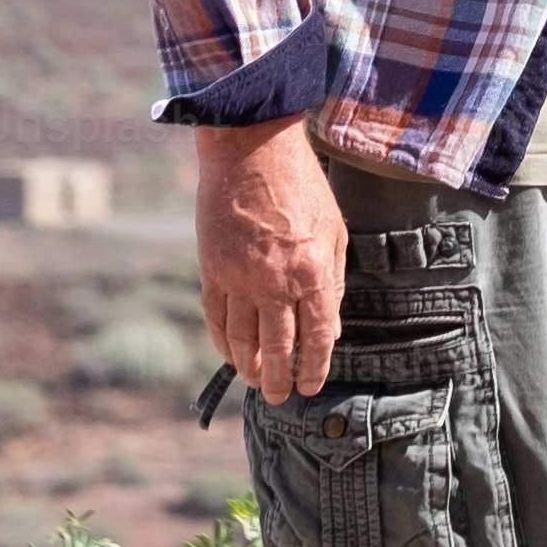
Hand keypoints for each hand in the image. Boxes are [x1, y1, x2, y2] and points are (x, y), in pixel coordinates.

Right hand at [196, 117, 346, 403]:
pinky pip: (216, 318)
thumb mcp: (335, 231)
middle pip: (277, 348)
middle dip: (281, 378)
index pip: (316, 337)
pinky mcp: (212, 269)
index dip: (315, 367)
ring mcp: (239, 278)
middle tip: (282, 396)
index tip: (312, 384)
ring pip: (242, 340)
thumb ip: (332, 281)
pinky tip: (230, 355)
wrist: (251, 149)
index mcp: (312, 271)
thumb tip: (327, 329)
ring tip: (258, 382)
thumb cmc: (301, 186)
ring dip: (250, 367)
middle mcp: (275, 282)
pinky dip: (223, 342)